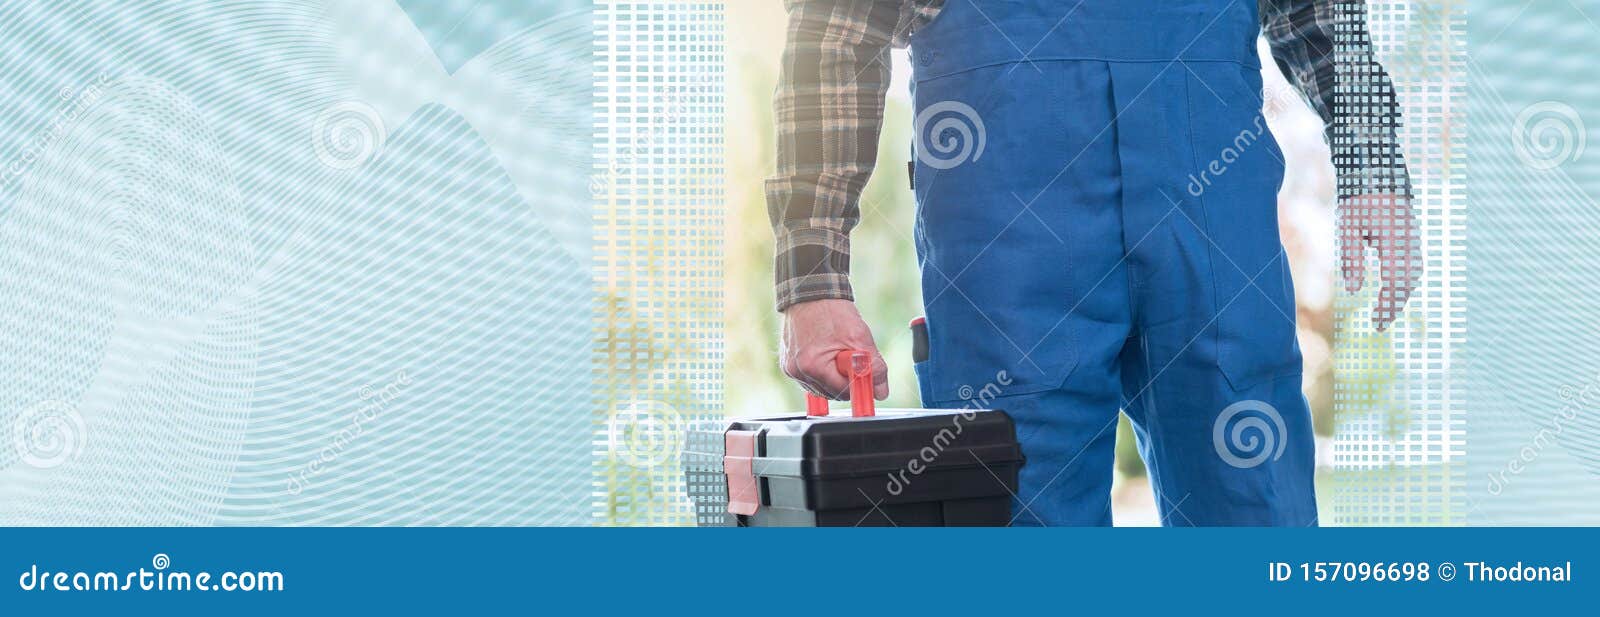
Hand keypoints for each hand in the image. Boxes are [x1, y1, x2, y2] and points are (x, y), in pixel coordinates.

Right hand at [779, 299, 888, 400]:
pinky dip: (822, 372)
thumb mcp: (860, 338)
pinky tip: (827, 354)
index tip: (868, 378)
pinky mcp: (787, 364)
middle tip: (852, 360)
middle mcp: (797, 371)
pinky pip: (810, 379)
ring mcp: (790, 368)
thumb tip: (881, 392)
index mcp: (812, 366)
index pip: (843, 392)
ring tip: (838, 352)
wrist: (812, 292)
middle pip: (831, 393)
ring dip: (834, 377)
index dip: (859, 385)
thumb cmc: (832, 311)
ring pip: (820, 388)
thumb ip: (874, 368)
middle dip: (846, 380)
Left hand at [1338, 193, 1419, 330]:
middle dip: (1395, 304)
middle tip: (1379, 323)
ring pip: (1413, 274)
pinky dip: (1403, 281)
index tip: (1376, 322)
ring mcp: (1413, 238)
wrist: (1377, 175)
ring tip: (1385, 310)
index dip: (1387, 304)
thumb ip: (1352, 259)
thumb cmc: (1358, 202)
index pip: (1394, 281)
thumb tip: (1356, 290)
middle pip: (1408, 281)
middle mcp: (1409, 241)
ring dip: (1401, 294)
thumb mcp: (1348, 229)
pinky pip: (1413, 265)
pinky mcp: (1411, 237)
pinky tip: (1391, 291)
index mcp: (1393, 240)